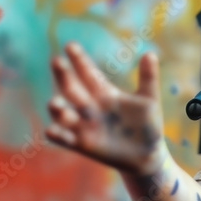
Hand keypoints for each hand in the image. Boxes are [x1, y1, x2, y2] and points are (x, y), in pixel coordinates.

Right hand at [45, 42, 167, 175]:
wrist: (148, 155)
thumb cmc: (147, 125)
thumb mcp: (149, 100)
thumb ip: (148, 78)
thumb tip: (150, 53)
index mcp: (104, 93)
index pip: (88, 73)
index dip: (79, 60)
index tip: (70, 45)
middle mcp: (91, 107)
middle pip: (72, 88)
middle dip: (63, 75)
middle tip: (56, 61)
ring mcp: (85, 126)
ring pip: (64, 114)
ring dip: (57, 109)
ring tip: (55, 103)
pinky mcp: (83, 145)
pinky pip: (65, 139)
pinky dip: (57, 135)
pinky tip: (51, 130)